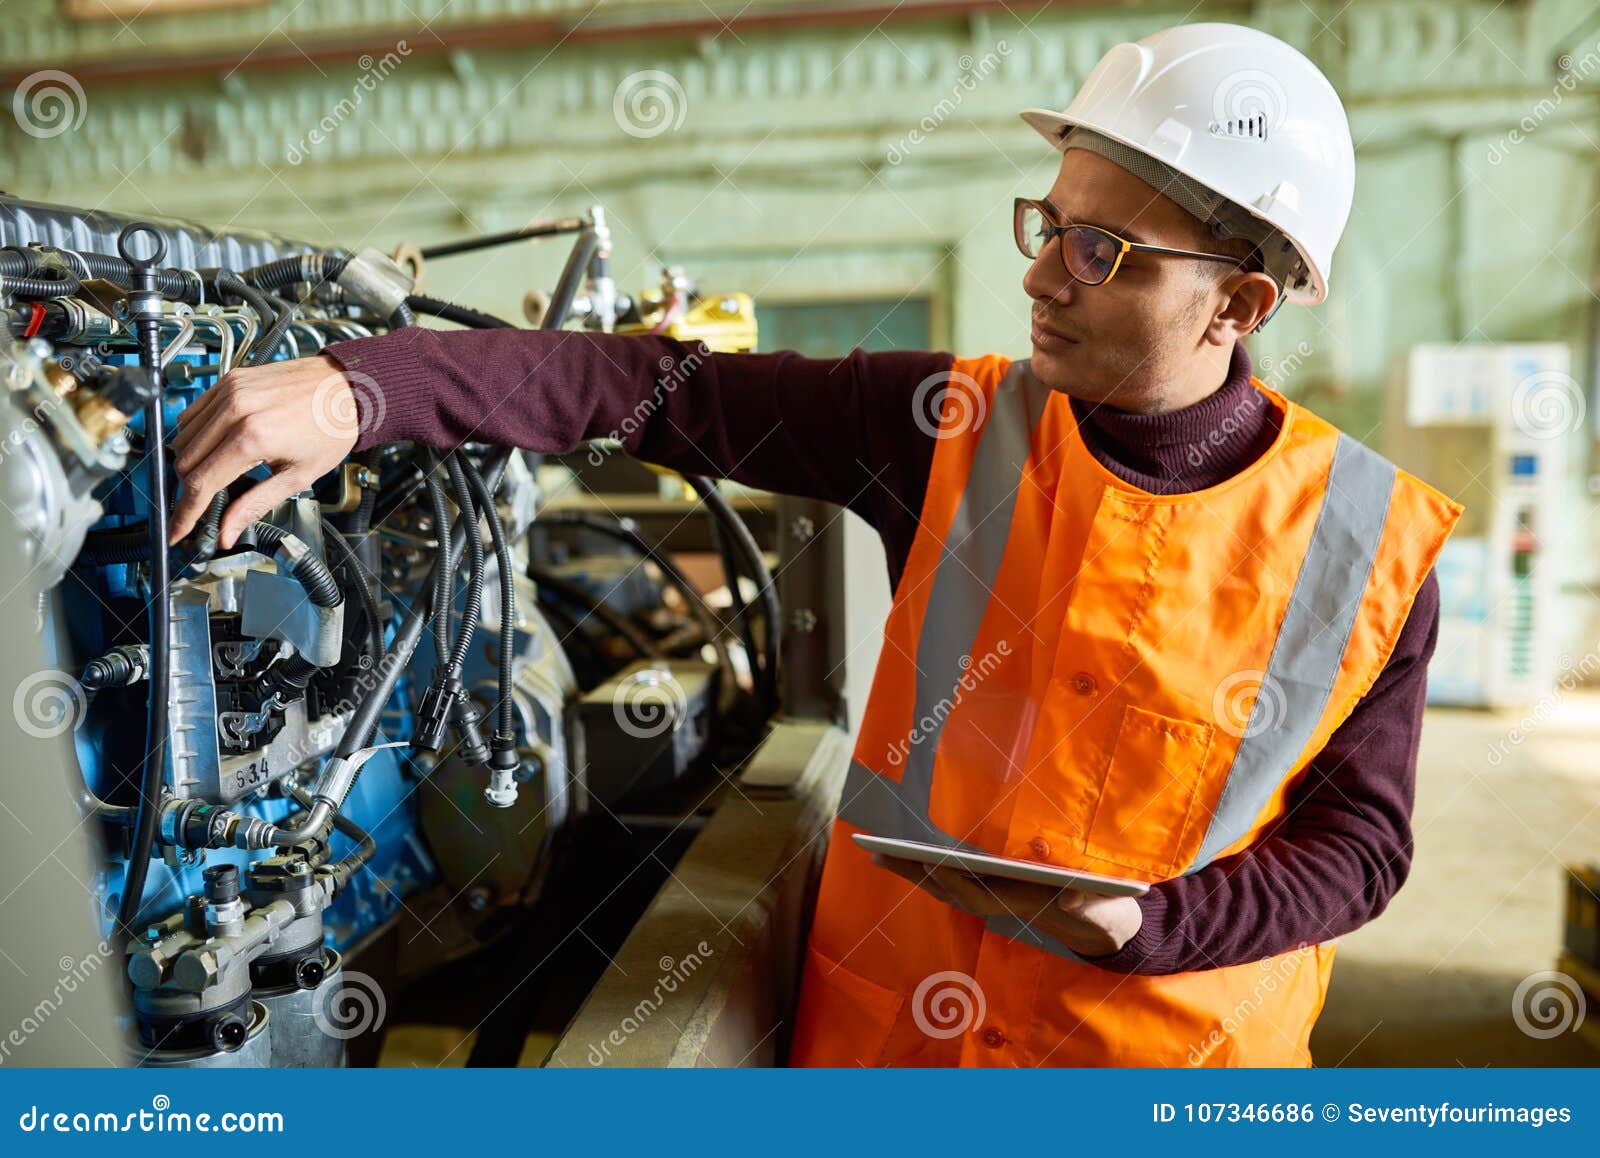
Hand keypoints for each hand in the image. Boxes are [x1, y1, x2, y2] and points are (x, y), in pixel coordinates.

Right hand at [169, 354, 361, 547]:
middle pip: (186, 460)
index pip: (201, 483)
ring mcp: (230, 391)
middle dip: (190, 488)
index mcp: (253, 437)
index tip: (177, 529)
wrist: (348, 388)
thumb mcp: (298, 477)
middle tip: (204, 504)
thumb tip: (228, 532)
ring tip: (215, 473)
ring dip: (190, 461)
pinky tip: (215, 445)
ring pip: (183, 436)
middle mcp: (236, 410)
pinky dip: (195, 433)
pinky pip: (193, 412)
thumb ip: (256, 505)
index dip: (185, 512)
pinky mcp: (229, 380)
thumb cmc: (332, 428)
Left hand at [870, 853, 1142, 957]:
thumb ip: (1086, 900)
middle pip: (947, 889)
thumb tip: (1071, 896)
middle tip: (877, 852)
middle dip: (912, 871)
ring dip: (908, 871)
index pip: (976, 893)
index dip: (950, 878)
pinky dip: (922, 870)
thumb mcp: (1099, 902)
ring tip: (876, 851)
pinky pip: (947, 883)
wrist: (1098, 923)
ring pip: (941, 887)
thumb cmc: (1098, 904)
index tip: (926, 861)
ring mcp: (988, 900)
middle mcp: (996, 903)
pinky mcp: (985, 893)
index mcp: (1018, 902)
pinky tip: (900, 858)